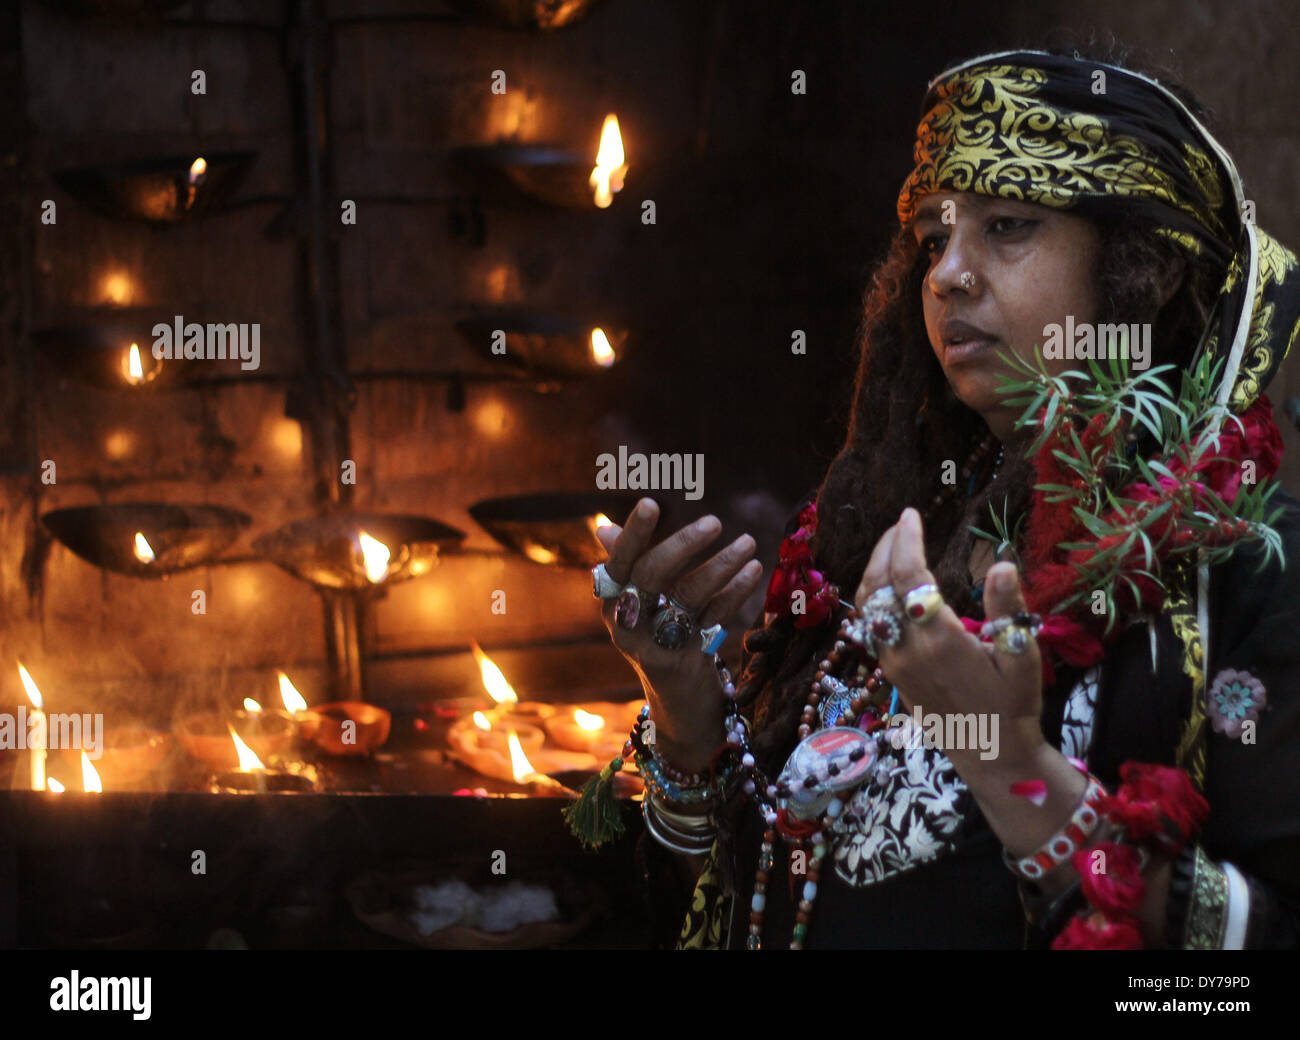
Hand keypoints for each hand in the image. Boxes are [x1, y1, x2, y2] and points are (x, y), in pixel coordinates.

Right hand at [596, 498, 764, 772]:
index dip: (633, 534)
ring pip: (687, 596)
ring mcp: (653, 645)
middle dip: (682, 545)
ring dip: (721, 565)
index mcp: (612, 602)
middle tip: (715, 521)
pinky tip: (754, 570)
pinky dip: (735, 592)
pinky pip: (714, 619)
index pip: (619, 562)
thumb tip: (603, 527)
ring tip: (747, 543)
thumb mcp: (638, 604)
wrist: (675, 700)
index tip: (652, 503)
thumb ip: (627, 565)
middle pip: (651, 577)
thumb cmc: (657, 636)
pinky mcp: (684, 661)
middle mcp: (626, 623)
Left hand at [859, 508, 1090, 877]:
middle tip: (902, 523)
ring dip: (875, 570)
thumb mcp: (1022, 655)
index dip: (906, 541)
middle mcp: (907, 649)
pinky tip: (889, 583)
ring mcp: (892, 661)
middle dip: (886, 548)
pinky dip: (874, 595)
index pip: (910, 578)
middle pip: (879, 586)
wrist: (989, 754)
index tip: (910, 514)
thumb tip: (1001, 564)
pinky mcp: (889, 671)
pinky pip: (871, 624)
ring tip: (894, 544)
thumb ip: (1009, 609)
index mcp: (940, 640)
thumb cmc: (1012, 704)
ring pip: (868, 606)